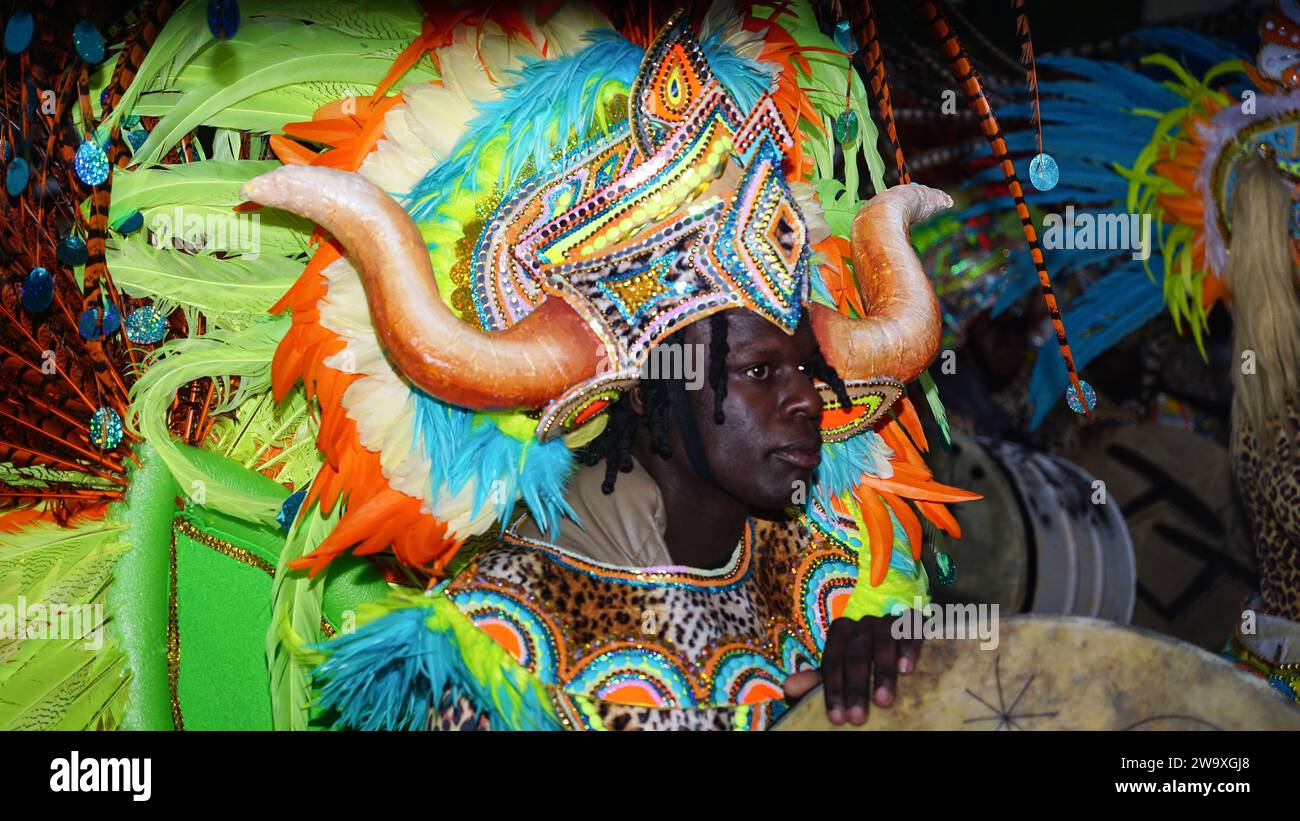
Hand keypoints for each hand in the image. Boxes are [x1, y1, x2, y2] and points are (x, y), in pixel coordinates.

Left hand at [781, 613, 921, 725]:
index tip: (837, 719)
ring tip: (883, 701)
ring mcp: (888, 619)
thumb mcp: (843, 669)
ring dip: (882, 672)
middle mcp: (862, 623)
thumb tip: (788, 687)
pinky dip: (908, 648)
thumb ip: (818, 679)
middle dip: (855, 687)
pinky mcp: (914, 620)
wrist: (904, 630)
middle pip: (855, 653)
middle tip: (859, 718)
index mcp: (841, 633)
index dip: (832, 690)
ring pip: (882, 641)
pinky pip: (910, 630)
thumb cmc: (870, 658)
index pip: (832, 661)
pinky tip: (908, 670)